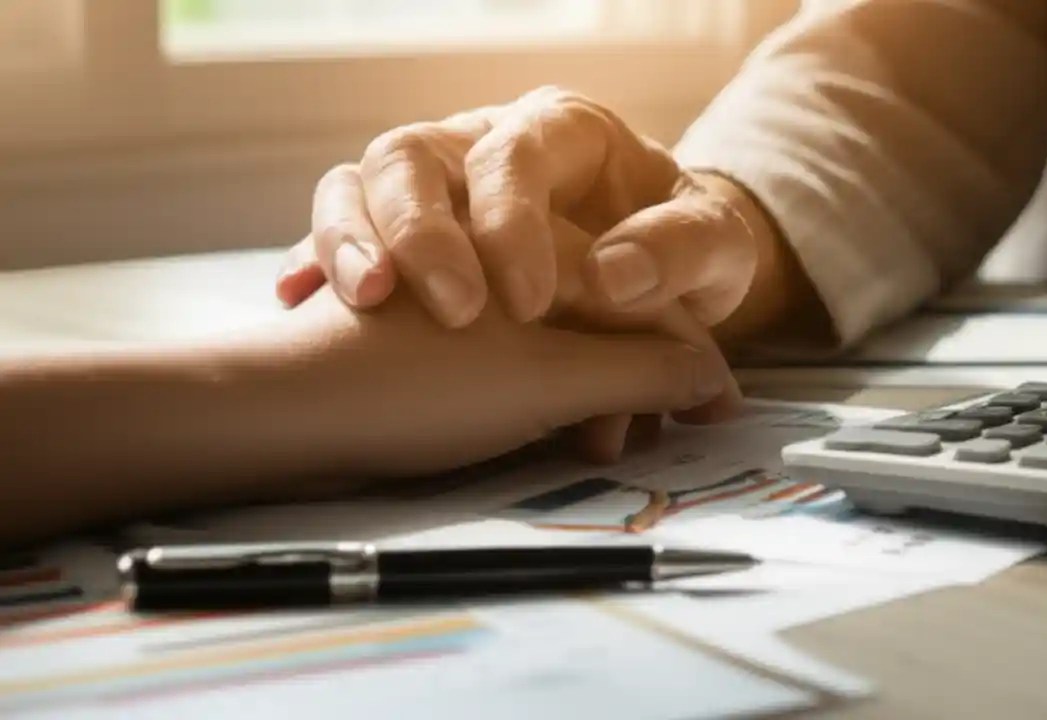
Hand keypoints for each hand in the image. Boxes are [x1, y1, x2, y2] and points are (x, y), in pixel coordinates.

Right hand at [275, 87, 759, 329]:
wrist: (656, 272)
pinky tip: (298, 297)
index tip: (528, 303)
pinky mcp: (396, 234)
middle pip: (414, 154)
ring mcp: (432, 187)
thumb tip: (613, 279)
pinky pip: (336, 230)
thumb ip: (680, 255)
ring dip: (349, 236)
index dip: (512, 221)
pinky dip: (316, 260)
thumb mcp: (715, 252)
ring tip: (360, 299)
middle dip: (419, 229)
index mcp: (562, 131)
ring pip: (359, 181)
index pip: (516, 153)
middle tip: (451, 313)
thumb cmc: (683, 256)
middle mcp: (484, 145)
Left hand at [285, 285, 730, 479]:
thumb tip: (713, 381)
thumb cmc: (422, 384)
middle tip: (646, 438)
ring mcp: (468, 289)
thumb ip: (643, 372)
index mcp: (540, 245)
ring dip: (581, 394)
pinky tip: (539, 432)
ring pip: (557, 340)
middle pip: (602, 314)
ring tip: (590, 445)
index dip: (686, 356)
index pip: (642, 302)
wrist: (283, 411)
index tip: (716, 412)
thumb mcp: (555, 381)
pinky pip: (513, 359)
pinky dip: (536, 398)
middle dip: (632, 376)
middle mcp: (505, 253)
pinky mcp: (434, 331)